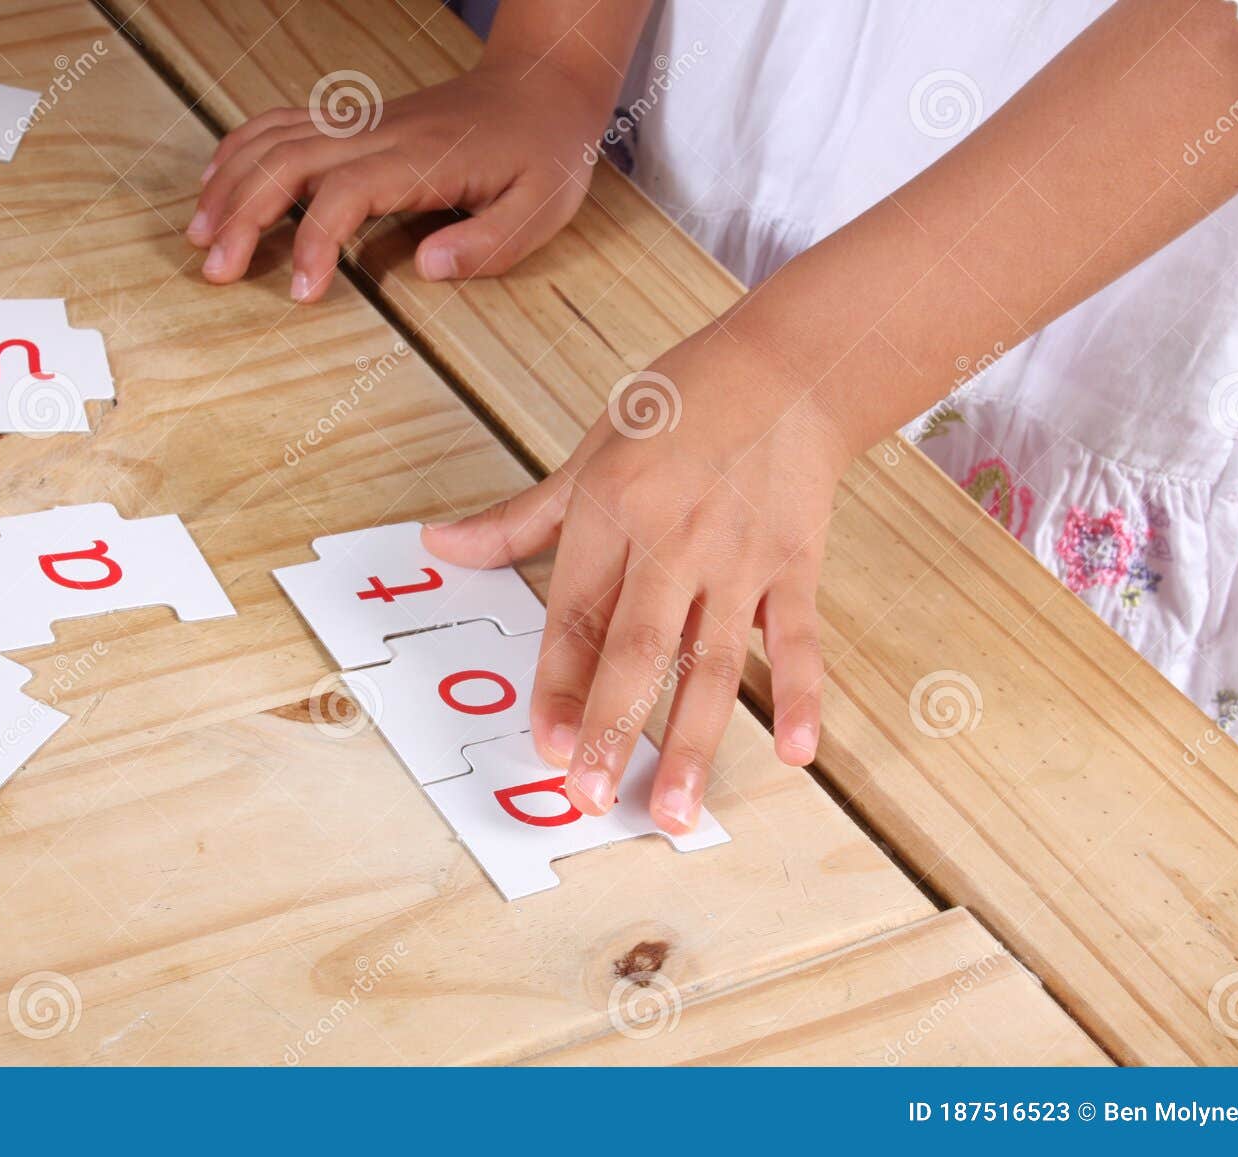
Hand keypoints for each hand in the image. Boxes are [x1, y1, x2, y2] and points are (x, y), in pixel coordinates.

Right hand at [187, 55, 610, 300]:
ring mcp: (364, 121)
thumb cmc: (545, 152)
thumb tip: (429, 268)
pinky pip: (284, 122)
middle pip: (289, 160)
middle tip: (214, 270)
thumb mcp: (542, 208)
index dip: (315, 241)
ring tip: (199, 234)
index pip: (346, 193)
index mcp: (423, 159)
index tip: (300, 292)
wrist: (542, 84)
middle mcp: (381, 132)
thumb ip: (489, 244)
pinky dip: (241, 147)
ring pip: (275, 138)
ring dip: (230, 182)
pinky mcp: (358, 120)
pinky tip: (216, 180)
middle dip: (243, 214)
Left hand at [423, 333, 852, 833]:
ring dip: (692, 739)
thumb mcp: (589, 451)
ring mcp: (738, 560)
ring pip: (712, 662)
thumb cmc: (681, 405)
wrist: (788, 367)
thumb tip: (438, 545)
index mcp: (611, 513)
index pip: (575, 616)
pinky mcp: (794, 567)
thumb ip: (517, 519)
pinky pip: (797, 640)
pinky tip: (794, 752)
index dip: (556, 684)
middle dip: (612, 727)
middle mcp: (672, 543)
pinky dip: (798, 695)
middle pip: (638, 650)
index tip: (544, 745)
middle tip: (591, 796)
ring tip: (674, 807)